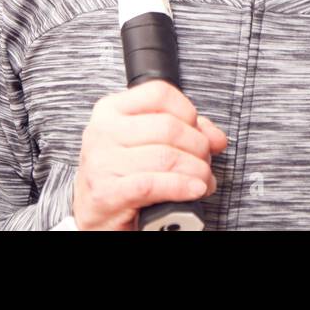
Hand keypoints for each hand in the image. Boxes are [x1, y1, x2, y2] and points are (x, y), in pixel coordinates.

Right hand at [70, 79, 228, 229]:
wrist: (92, 215)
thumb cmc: (119, 175)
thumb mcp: (145, 144)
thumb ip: (183, 132)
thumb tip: (216, 137)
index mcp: (111, 110)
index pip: (158, 94)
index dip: (187, 111)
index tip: (197, 130)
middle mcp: (103, 131)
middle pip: (168, 127)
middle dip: (198, 147)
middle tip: (205, 162)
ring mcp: (102, 161)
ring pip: (166, 157)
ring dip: (196, 172)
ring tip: (203, 181)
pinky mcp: (107, 192)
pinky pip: (154, 184)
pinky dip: (181, 187)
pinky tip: (193, 190)